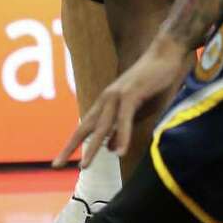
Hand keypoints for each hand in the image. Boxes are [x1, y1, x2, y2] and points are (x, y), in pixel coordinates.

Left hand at [53, 35, 187, 167]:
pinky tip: (121, 153)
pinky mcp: (132, 94)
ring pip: (102, 127)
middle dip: (70, 147)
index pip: (85, 127)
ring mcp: (117, 96)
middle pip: (85, 127)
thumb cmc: (153, 83)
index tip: (59, 162)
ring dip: (93, 148)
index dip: (72, 144)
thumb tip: (111, 150)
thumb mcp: (136, 113)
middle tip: (57, 165)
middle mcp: (107, 99)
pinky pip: (125, 119)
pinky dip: (123, 137)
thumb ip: (123, 130)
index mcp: (106, 103)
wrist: (166, 55)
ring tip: (84, 166)